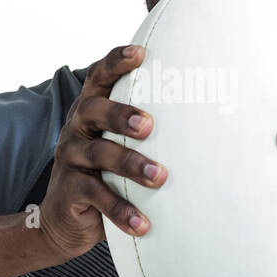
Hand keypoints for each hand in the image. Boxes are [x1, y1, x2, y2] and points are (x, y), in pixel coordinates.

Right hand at [37, 44, 167, 261]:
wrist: (66, 220)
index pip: (98, 77)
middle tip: (149, 125)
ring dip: (130, 164)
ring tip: (159, 177)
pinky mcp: (69, 190)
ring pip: (98, 153)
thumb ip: (146, 131)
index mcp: (91, 110)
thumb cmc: (108, 174)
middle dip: (120, 113)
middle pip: (93, 109)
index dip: (115, 62)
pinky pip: (95, 196)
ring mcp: (71, 158)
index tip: (141, 52)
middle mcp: (77, 128)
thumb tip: (210, 121)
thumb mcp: (121, 145)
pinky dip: (120, 210)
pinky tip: (142, 223)